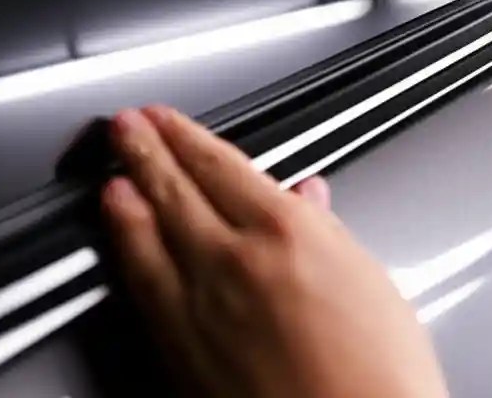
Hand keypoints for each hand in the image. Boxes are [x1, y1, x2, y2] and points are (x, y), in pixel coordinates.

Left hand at [101, 106, 447, 397]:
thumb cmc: (379, 376)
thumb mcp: (370, 282)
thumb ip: (328, 232)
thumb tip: (307, 201)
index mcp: (287, 231)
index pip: (221, 164)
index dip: (187, 135)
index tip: (169, 119)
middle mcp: (233, 260)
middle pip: (175, 187)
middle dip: (145, 149)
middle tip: (127, 126)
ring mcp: (198, 304)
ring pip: (146, 231)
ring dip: (125, 193)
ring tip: (112, 171)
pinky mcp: (178, 349)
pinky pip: (140, 283)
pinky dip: (124, 249)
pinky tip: (120, 237)